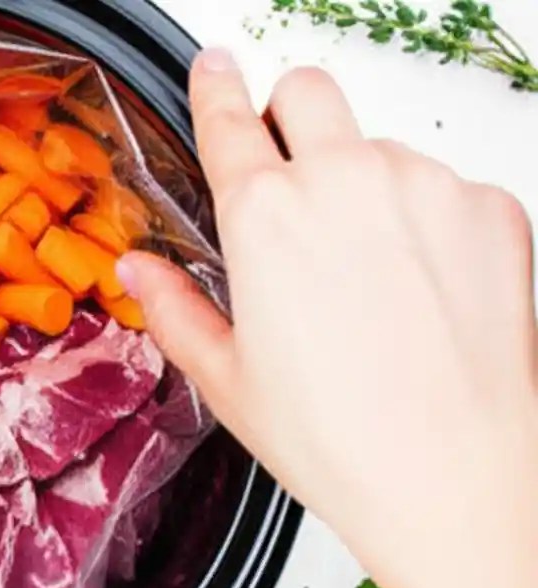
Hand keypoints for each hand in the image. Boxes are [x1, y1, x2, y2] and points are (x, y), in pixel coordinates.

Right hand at [118, 51, 537, 587]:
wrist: (458, 479)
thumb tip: (136, 272)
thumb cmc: (343, 439)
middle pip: (309, 90)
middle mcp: (345, 180)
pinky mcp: (490, 206)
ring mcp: (426, 186)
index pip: (229, 117)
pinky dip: (426, 218)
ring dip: (362, 180)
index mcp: (264, 216)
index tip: (213, 68)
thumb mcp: (228, 379)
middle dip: (291, 113)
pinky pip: (444, 184)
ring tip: (366, 273)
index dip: (214, 86)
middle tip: (291, 172)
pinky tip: (418, 289)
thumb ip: (172, 308)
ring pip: (379, 144)